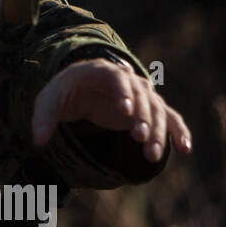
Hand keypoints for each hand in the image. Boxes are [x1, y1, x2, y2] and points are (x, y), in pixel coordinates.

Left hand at [30, 58, 191, 162]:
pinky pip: (169, 119)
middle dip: (143, 118)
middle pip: (142, 97)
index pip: (117, 78)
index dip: (123, 93)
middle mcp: (127, 80)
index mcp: (102, 71)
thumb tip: (38, 141)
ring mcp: (140, 96)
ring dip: (158, 132)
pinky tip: (187, 149)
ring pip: (157, 111)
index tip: (126, 111)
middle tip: (139, 138)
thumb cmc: (63, 93)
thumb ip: (43, 119)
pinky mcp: (148, 111)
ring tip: (151, 155)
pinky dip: (179, 132)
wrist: (79, 89)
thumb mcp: (48, 101)